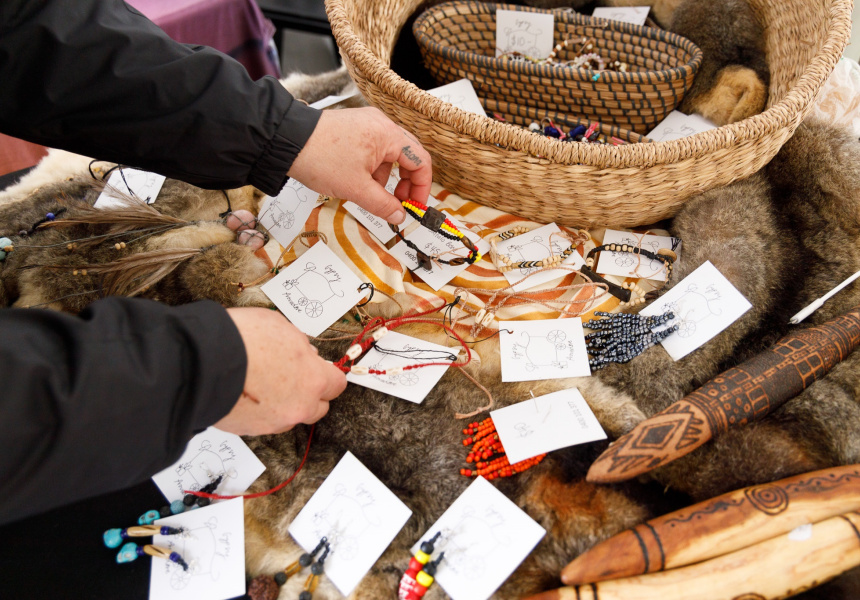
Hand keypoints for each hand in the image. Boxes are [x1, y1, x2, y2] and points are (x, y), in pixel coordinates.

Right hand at [214, 308, 345, 434]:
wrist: (202, 362)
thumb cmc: (242, 339)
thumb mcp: (280, 326)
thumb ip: (300, 343)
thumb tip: (305, 352)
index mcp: (313, 379)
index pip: (337, 384)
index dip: (328, 376)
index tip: (320, 369)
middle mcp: (299, 406)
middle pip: (318, 408)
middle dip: (310, 394)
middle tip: (292, 377)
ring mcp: (274, 422)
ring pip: (290, 416)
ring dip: (284, 404)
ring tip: (262, 383)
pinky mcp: (250, 431)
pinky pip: (264, 422)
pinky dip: (260, 412)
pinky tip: (246, 392)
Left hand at [287, 106, 432, 224]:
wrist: (286, 141)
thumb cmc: (320, 158)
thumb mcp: (356, 188)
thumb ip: (383, 204)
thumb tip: (399, 215)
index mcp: (388, 135)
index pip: (421, 161)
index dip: (422, 187)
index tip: (415, 206)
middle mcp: (381, 125)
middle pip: (408, 156)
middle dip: (405, 183)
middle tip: (397, 202)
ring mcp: (367, 124)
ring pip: (388, 156)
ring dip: (384, 177)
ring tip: (366, 192)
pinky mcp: (353, 128)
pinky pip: (373, 150)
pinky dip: (370, 168)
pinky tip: (355, 180)